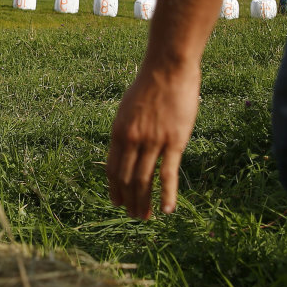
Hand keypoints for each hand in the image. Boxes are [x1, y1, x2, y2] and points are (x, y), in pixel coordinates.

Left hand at [106, 64, 199, 218]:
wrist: (168, 68)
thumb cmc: (150, 85)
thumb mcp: (128, 109)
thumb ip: (127, 130)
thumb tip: (126, 147)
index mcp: (118, 132)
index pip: (112, 168)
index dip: (114, 188)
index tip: (117, 202)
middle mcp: (131, 140)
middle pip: (126, 178)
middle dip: (129, 200)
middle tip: (133, 215)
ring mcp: (152, 142)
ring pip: (144, 180)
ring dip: (143, 202)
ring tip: (144, 217)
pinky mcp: (174, 142)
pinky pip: (168, 174)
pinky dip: (166, 195)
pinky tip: (166, 210)